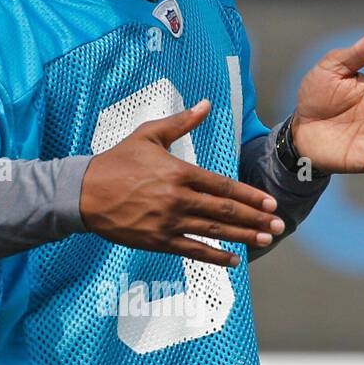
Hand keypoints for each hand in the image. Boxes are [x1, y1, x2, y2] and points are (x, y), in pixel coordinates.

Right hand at [81, 99, 284, 266]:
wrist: (83, 192)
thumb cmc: (116, 161)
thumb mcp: (148, 135)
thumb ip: (181, 122)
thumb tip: (205, 104)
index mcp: (178, 172)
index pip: (223, 186)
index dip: (250, 196)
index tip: (269, 203)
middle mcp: (177, 198)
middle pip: (225, 211)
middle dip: (256, 219)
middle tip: (280, 226)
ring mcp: (168, 222)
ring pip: (214, 231)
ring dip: (243, 237)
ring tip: (266, 240)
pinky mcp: (157, 240)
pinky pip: (193, 250)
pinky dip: (215, 256)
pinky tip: (234, 260)